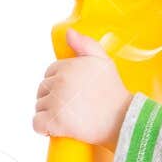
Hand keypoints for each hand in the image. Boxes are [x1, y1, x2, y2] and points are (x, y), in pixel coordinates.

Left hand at [33, 29, 132, 150]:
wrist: (123, 120)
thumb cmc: (115, 93)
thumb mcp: (104, 62)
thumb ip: (86, 44)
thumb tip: (68, 32)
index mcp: (67, 67)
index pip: (50, 73)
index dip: (59, 84)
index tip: (71, 93)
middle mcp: (59, 82)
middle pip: (42, 90)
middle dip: (52, 98)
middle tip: (71, 107)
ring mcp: (56, 102)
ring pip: (39, 107)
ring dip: (49, 113)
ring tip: (68, 118)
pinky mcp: (56, 121)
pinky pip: (37, 124)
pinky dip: (43, 128)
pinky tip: (55, 128)